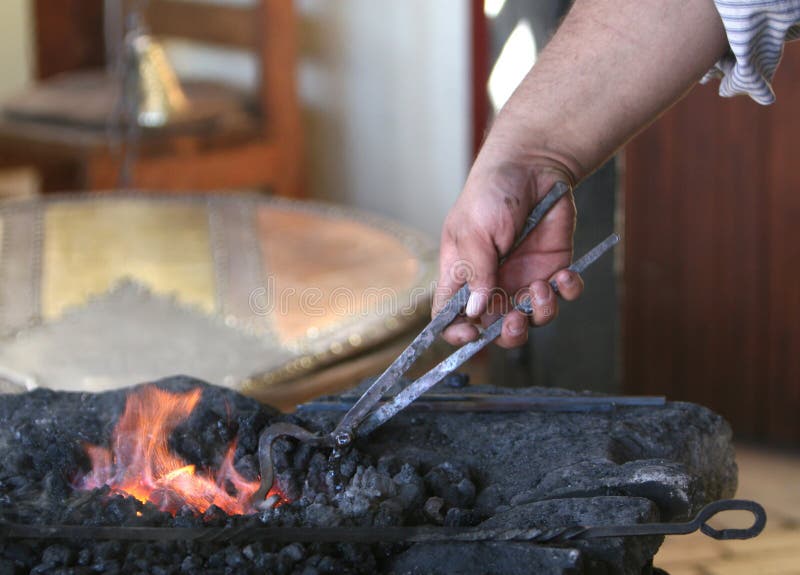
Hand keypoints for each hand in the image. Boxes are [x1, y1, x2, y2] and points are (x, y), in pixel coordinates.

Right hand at [434, 158, 583, 347]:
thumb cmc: (492, 192)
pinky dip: (567, 291)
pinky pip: (564, 296)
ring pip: (533, 319)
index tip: (472, 333)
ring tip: (543, 285)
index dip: (457, 332)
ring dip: (540, 311)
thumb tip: (476, 310)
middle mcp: (493, 283)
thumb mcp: (475, 229)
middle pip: (495, 329)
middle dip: (507, 333)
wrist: (534, 166)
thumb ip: (476, 270)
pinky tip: (565, 274)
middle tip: (516, 318)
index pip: (450, 315)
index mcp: (463, 275)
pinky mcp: (553, 269)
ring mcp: (524, 279)